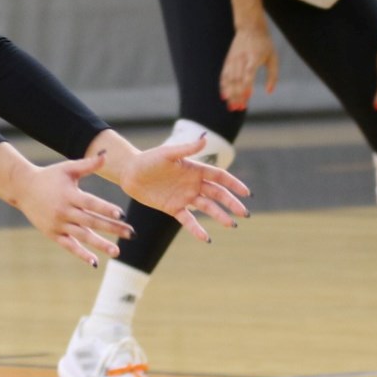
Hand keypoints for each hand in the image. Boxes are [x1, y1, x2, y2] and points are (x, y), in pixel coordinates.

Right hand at [0, 152, 132, 266]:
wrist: (23, 188)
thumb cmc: (50, 176)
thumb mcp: (68, 168)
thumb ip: (88, 164)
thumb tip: (106, 154)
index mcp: (69, 195)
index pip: (91, 203)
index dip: (106, 209)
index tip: (122, 215)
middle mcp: (64, 211)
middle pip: (92, 222)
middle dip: (112, 228)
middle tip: (131, 234)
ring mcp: (58, 224)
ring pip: (82, 236)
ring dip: (100, 245)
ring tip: (117, 252)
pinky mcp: (53, 234)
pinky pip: (69, 246)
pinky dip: (81, 254)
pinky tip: (94, 262)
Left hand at [108, 135, 252, 242]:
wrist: (130, 173)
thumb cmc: (148, 159)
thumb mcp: (167, 153)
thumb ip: (187, 149)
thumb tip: (205, 138)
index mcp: (195, 169)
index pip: (219, 177)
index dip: (233, 184)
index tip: (246, 193)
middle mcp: (193, 184)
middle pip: (217, 194)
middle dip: (231, 203)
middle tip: (244, 213)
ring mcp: (184, 197)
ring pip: (207, 208)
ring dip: (220, 216)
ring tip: (232, 225)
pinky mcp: (173, 208)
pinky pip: (188, 220)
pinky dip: (197, 229)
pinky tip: (207, 238)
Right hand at [220, 26, 278, 110]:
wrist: (250, 28)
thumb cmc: (264, 45)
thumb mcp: (273, 57)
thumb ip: (273, 75)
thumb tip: (269, 92)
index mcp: (254, 57)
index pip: (248, 72)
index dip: (247, 85)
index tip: (247, 97)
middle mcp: (241, 59)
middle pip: (237, 79)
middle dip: (237, 95)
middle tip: (239, 108)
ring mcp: (233, 60)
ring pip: (229, 79)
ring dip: (230, 94)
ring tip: (232, 107)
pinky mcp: (228, 61)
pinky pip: (224, 75)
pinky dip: (223, 86)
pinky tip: (224, 97)